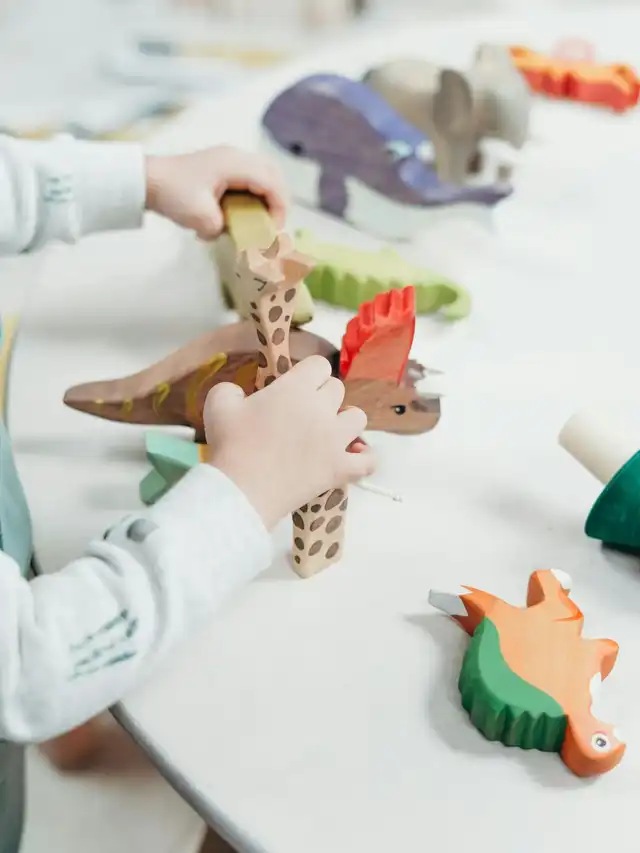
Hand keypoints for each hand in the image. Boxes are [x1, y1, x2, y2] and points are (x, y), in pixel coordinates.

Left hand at [145, 145, 287, 238]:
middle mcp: (236, 156)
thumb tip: (231, 233)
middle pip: (274, 175)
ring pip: (263, 175)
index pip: (272, 183)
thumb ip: (224, 228)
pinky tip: (243, 212)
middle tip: (272, 226)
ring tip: (259, 221)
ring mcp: (229, 159)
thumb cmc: (172, 193)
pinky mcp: (221, 166)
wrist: (145, 180)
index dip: (280, 208)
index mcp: (234, 164)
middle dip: (278, 202)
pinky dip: (253, 195)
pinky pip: (249, 177)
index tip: (274, 231)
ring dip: (267, 197)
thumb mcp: (200, 218)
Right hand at [203, 356, 375, 529]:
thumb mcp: (218, 404)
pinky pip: (368, 460)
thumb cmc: (231, 445)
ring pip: (358, 418)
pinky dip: (364, 458)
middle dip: (322, 396)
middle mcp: (322, 409)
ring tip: (329, 432)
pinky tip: (353, 457)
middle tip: (303, 413)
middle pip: (337, 389)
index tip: (295, 386)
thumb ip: (230, 389)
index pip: (318, 365)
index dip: (308, 374)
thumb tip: (239, 393)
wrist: (242, 490)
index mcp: (296, 388)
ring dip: (345, 421)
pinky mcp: (340, 468)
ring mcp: (335, 440)